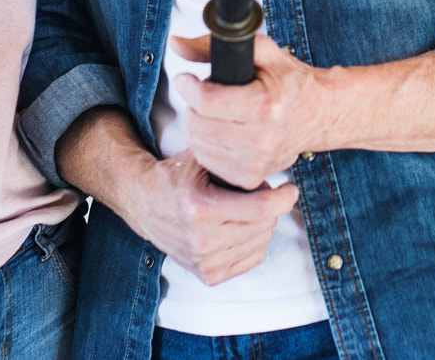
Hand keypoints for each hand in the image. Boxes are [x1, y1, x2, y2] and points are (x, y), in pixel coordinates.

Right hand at [117, 148, 300, 284]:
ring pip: (261, 242)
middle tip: (259, 192)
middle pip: (265, 225)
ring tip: (245, 209)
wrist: (144, 204)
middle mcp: (201, 240)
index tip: (290, 189)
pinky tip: (240, 227)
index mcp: (199, 208)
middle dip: (270, 206)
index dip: (283, 198)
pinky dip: (254, 242)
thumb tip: (274, 164)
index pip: (261, 208)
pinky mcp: (207, 275)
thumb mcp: (201, 158)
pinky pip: (252, 258)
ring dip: (262, 224)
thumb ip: (234, 161)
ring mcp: (204, 261)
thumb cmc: (175, 177)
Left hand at [170, 33, 330, 189]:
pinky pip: (208, 162)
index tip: (187, 79)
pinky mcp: (250, 177)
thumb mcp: (262, 52)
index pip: (206, 101)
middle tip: (203, 96)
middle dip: (193, 106)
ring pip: (198, 144)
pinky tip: (219, 132)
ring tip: (214, 114)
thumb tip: (176, 44)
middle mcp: (263, 138)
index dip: (188, 87)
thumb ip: (215, 45)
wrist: (317, 115)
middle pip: (198, 124)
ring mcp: (256, 162)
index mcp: (266, 105)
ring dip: (198, 126)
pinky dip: (206, 146)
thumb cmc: (289, 82)